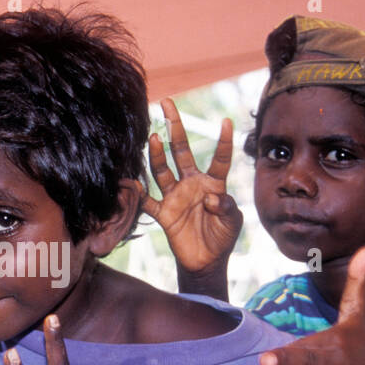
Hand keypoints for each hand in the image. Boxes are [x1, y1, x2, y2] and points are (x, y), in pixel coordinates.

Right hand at [132, 97, 241, 277]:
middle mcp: (191, 184)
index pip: (219, 158)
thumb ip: (227, 207)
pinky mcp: (163, 214)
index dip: (223, 141)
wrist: (206, 262)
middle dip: (175, 126)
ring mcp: (175, 196)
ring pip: (162, 170)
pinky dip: (139, 194)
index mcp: (213, 183)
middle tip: (167, 102)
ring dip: (158, 155)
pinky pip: (148, 202)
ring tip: (155, 137)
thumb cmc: (223, 237)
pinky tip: (132, 182)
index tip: (226, 121)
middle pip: (182, 150)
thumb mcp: (233, 221)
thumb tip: (213, 198)